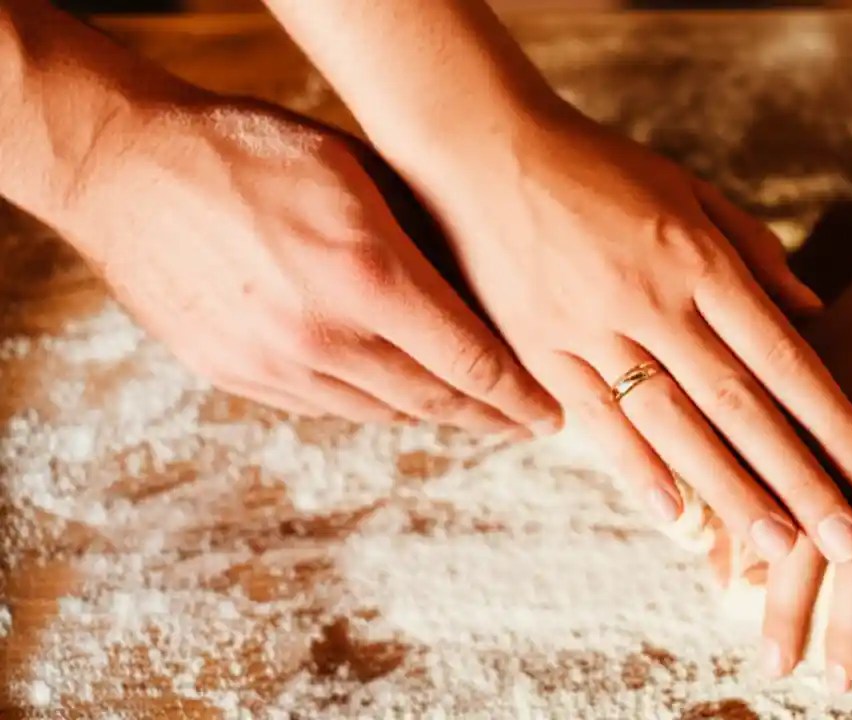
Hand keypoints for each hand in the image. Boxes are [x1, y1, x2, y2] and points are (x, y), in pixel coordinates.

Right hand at [59, 97, 558, 431]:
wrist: (125, 168)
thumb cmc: (249, 148)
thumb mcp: (355, 171)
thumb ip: (418, 240)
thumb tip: (476, 291)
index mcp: (367, 276)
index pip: (469, 361)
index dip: (518, 396)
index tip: (551, 416)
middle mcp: (325, 336)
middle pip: (432, 399)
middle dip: (489, 417)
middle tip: (526, 426)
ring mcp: (276, 365)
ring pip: (381, 411)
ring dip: (433, 415)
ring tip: (471, 415)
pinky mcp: (237, 376)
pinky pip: (326, 407)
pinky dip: (372, 406)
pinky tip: (396, 399)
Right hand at [409, 110, 851, 563]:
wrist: (485, 149)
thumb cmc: (598, 165)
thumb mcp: (688, 189)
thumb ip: (753, 252)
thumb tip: (814, 311)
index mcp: (699, 261)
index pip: (785, 360)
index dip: (837, 425)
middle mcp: (653, 303)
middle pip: (741, 407)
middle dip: (800, 480)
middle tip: (846, 540)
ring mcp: (593, 332)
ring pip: (675, 428)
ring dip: (731, 493)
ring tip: (777, 549)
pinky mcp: (542, 352)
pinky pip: (598, 422)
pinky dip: (637, 472)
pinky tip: (675, 518)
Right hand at [758, 250, 851, 687]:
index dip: (850, 628)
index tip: (837, 679)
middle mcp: (844, 436)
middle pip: (801, 536)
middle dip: (787, 607)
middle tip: (774, 664)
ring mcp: (810, 402)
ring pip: (763, 484)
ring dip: (748, 547)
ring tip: (734, 598)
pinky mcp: (794, 375)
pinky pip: (751, 435)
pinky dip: (734, 479)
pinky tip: (716, 509)